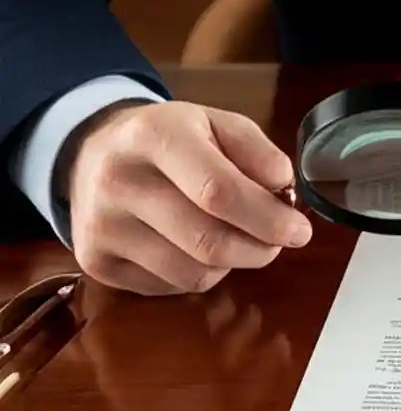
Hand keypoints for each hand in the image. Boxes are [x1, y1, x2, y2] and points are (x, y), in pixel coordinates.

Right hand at [65, 101, 311, 294]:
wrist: (91, 153)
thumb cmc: (170, 139)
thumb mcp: (215, 123)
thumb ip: (257, 150)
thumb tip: (283, 187)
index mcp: (155, 137)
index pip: (219, 191)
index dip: (269, 219)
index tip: (299, 230)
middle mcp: (119, 182)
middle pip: (209, 242)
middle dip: (260, 249)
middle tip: (278, 241)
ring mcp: (103, 227)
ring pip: (194, 274)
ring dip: (233, 264)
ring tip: (236, 238)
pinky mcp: (96, 262)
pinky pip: (171, 286)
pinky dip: (200, 274)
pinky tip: (194, 247)